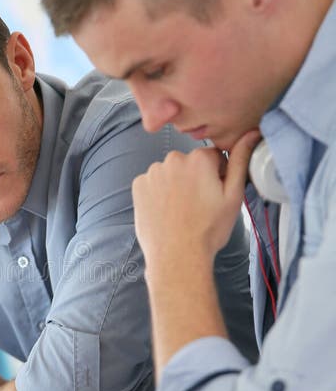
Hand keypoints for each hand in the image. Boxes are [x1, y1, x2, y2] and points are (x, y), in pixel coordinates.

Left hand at [131, 130, 259, 266]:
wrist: (177, 256)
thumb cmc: (208, 230)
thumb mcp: (233, 196)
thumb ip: (240, 160)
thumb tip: (252, 134)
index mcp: (199, 159)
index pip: (213, 157)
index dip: (217, 175)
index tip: (214, 195)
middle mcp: (173, 159)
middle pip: (189, 163)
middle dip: (195, 178)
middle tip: (198, 205)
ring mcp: (153, 172)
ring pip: (170, 172)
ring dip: (175, 184)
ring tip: (181, 210)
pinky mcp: (138, 186)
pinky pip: (152, 183)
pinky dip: (158, 193)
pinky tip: (165, 211)